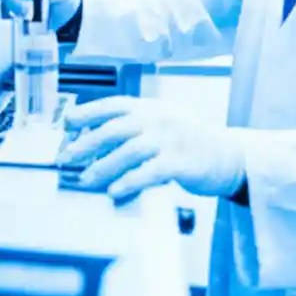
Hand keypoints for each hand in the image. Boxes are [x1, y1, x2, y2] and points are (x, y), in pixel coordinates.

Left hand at [59, 97, 244, 200]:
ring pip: (130, 150)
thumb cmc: (188, 142)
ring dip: (104, 165)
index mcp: (151, 108)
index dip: (88, 112)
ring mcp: (171, 139)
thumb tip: (92, 138)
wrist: (228, 156)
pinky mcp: (182, 162)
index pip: (113, 105)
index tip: (66, 123)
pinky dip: (130, 180)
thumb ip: (132, 127)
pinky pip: (151, 172)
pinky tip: (115, 190)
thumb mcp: (161, 124)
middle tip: (67, 158)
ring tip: (86, 178)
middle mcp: (159, 119)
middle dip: (87, 143)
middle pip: (116, 128)